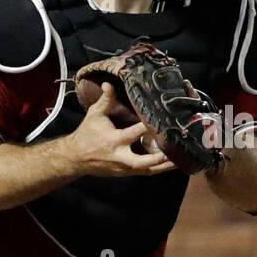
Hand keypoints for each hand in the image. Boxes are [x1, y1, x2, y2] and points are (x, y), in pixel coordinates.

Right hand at [60, 84, 174, 177]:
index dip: (150, 126)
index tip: (164, 120)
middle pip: (143, 160)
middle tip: (176, 148)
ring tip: (181, 159)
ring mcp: (123, 167)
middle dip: (160, 156)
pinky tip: (170, 164)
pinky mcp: (125, 173)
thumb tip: (109, 83)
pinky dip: (158, 169)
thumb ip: (105, 100)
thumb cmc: (86, 134)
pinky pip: (144, 172)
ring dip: (164, 166)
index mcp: (114, 140)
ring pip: (147, 170)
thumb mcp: (94, 115)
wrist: (75, 158)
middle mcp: (120, 156)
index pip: (135, 132)